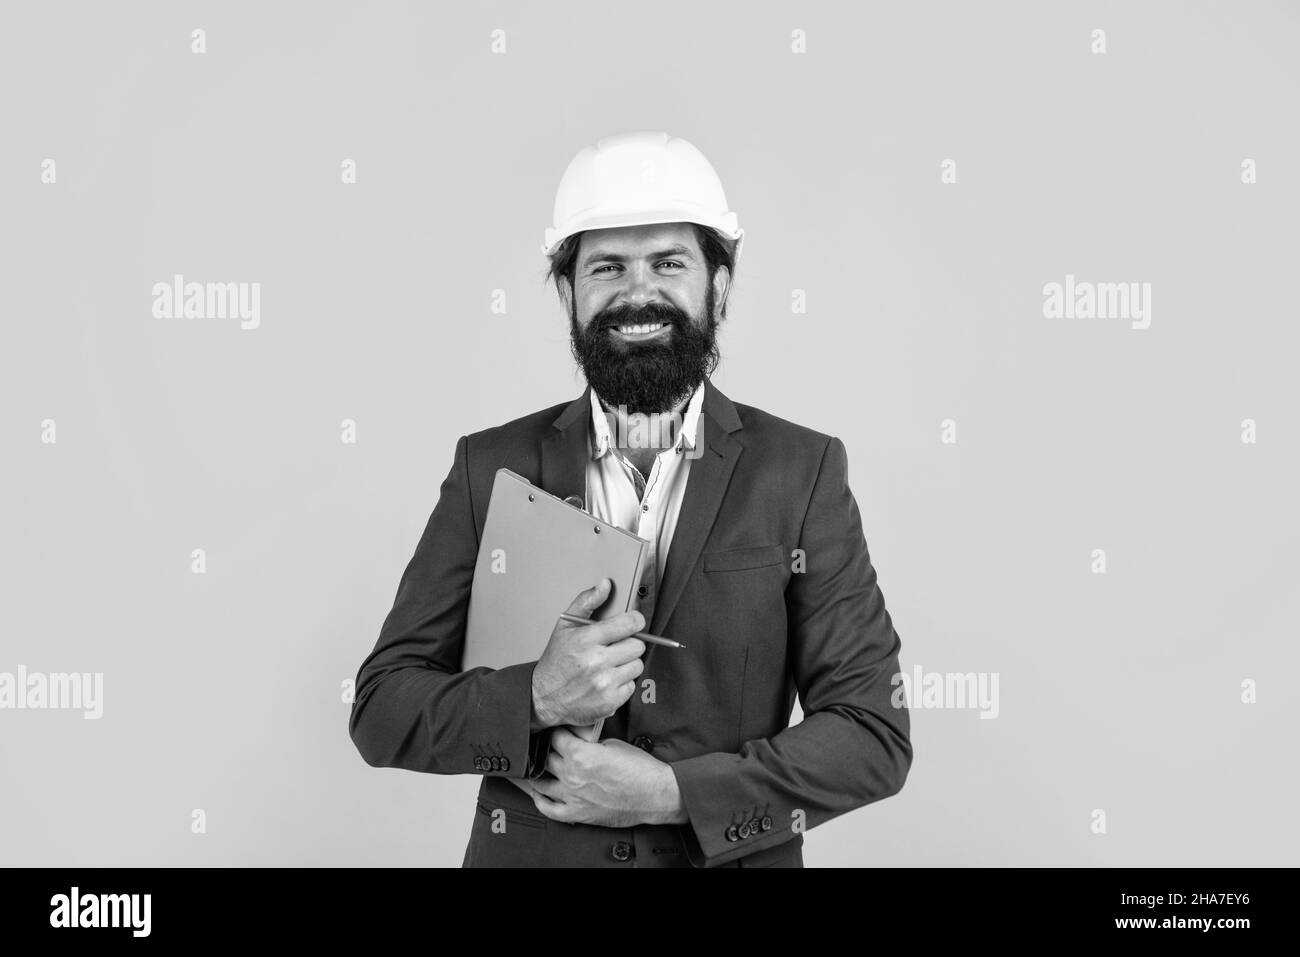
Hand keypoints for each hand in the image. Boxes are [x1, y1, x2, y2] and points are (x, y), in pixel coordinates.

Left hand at [510, 728, 686, 827]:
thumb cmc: (640, 770)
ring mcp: (572, 796)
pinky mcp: (578, 813)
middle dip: (545, 749)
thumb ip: (590, 743)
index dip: (555, 730)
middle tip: (543, 745)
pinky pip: (550, 810)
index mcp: (580, 754)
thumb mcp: (613, 744)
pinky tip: (537, 794)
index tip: (554, 729)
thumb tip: (580, 742)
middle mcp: (572, 775)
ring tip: (532, 767)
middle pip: (546, 757)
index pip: (555, 736)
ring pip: (541, 783)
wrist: (655, 794)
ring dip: (535, 774)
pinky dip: (540, 801)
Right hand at [530, 579, 645, 728]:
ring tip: (609, 664)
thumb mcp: (565, 626)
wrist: (543, 697)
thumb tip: (605, 585)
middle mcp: (596, 661)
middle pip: (638, 645)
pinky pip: (632, 686)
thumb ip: (587, 602)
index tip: (632, 623)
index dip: (635, 621)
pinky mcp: (610, 702)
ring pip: (637, 665)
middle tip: (615, 647)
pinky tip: (607, 680)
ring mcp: (604, 683)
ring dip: (627, 664)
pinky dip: (622, 683)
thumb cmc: (556, 661)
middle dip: (629, 644)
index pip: (629, 624)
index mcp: (586, 639)